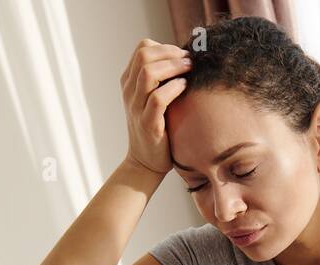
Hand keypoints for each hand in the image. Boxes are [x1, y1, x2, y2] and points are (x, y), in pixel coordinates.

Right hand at [120, 38, 191, 174]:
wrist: (146, 163)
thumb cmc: (158, 128)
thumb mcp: (153, 99)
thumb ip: (161, 80)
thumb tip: (185, 58)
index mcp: (129, 82)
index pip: (143, 48)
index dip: (165, 47)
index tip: (183, 55)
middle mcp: (129, 91)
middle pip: (144, 55)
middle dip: (171, 53)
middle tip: (190, 60)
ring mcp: (136, 107)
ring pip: (148, 73)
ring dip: (173, 67)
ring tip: (189, 69)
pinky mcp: (147, 124)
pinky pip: (158, 99)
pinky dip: (173, 88)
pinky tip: (185, 86)